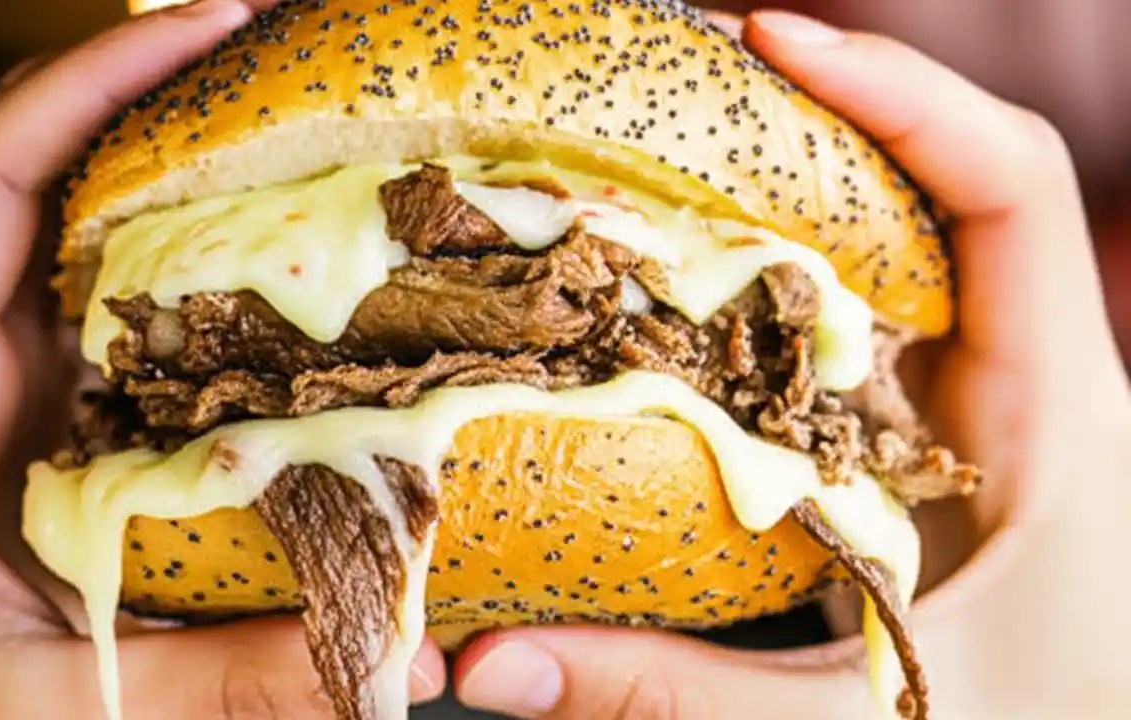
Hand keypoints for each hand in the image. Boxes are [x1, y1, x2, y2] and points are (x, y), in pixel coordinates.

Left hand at [0, 2, 445, 717]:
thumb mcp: (25, 711)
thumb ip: (207, 685)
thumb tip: (397, 655)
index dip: (93, 80)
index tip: (207, 25)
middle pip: (63, 178)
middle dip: (172, 101)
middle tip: (295, 62)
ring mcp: (19, 389)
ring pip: (109, 248)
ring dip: (203, 186)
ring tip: (315, 146)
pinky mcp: (63, 428)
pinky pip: (143, 326)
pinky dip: (214, 284)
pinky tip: (296, 285)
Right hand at [453, 11, 1130, 719]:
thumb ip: (673, 694)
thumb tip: (489, 666)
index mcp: (1056, 425)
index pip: (1007, 187)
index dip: (900, 91)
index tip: (773, 42)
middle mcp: (1015, 397)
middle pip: (930, 196)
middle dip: (809, 123)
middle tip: (674, 93)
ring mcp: (961, 427)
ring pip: (883, 265)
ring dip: (779, 203)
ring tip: (659, 166)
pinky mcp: (913, 466)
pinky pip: (844, 342)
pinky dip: (765, 296)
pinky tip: (681, 301)